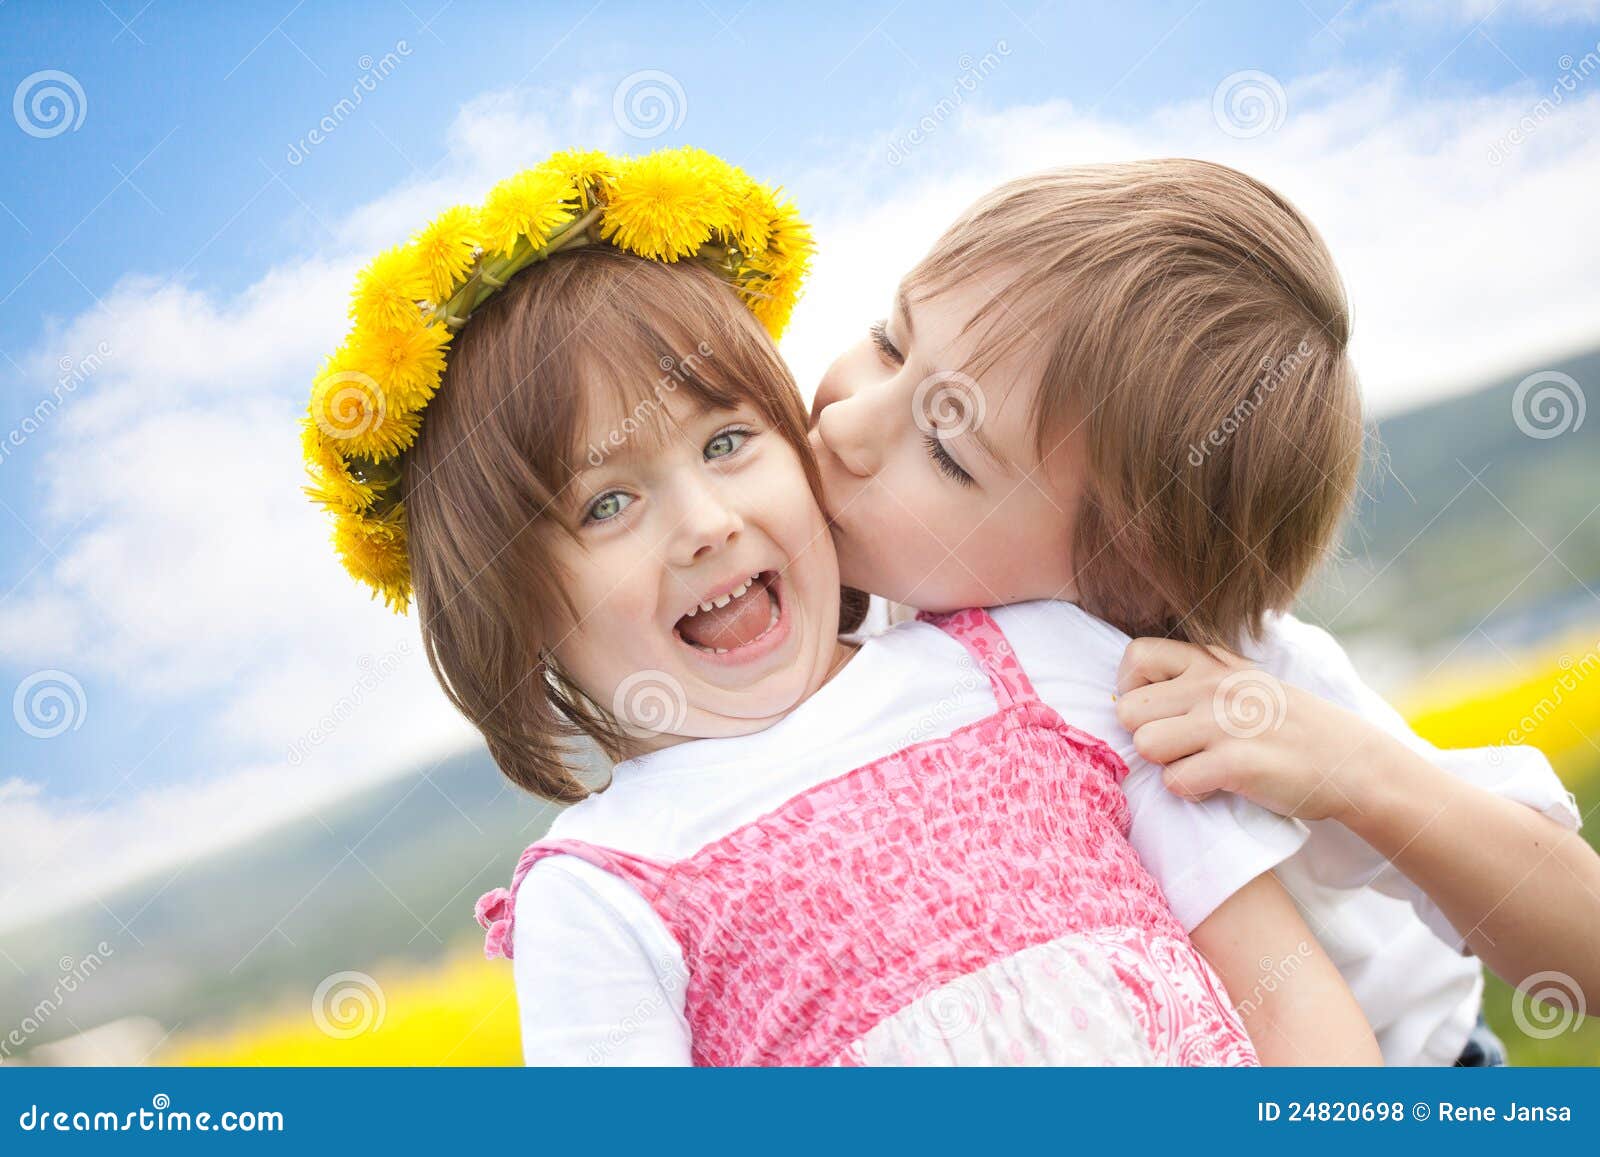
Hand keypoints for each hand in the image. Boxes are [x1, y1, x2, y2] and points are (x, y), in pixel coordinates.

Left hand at [1114, 637, 1399, 821]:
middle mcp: (1212, 687)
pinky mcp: (1236, 764)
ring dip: (1166, 765)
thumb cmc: (1285, 723)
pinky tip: (1216, 785)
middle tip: (1181, 747)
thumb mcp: (1241, 680)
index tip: (1157, 711)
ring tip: (1199, 765)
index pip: (1135, 656)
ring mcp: (1224, 724)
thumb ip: (1192, 677)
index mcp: (1209, 662)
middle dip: (1146, 735)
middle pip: (1127, 711)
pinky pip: (1175, 781)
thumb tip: (1127, 692)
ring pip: (1145, 745)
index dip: (1132, 688)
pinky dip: (1190, 791)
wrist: (1348, 760)